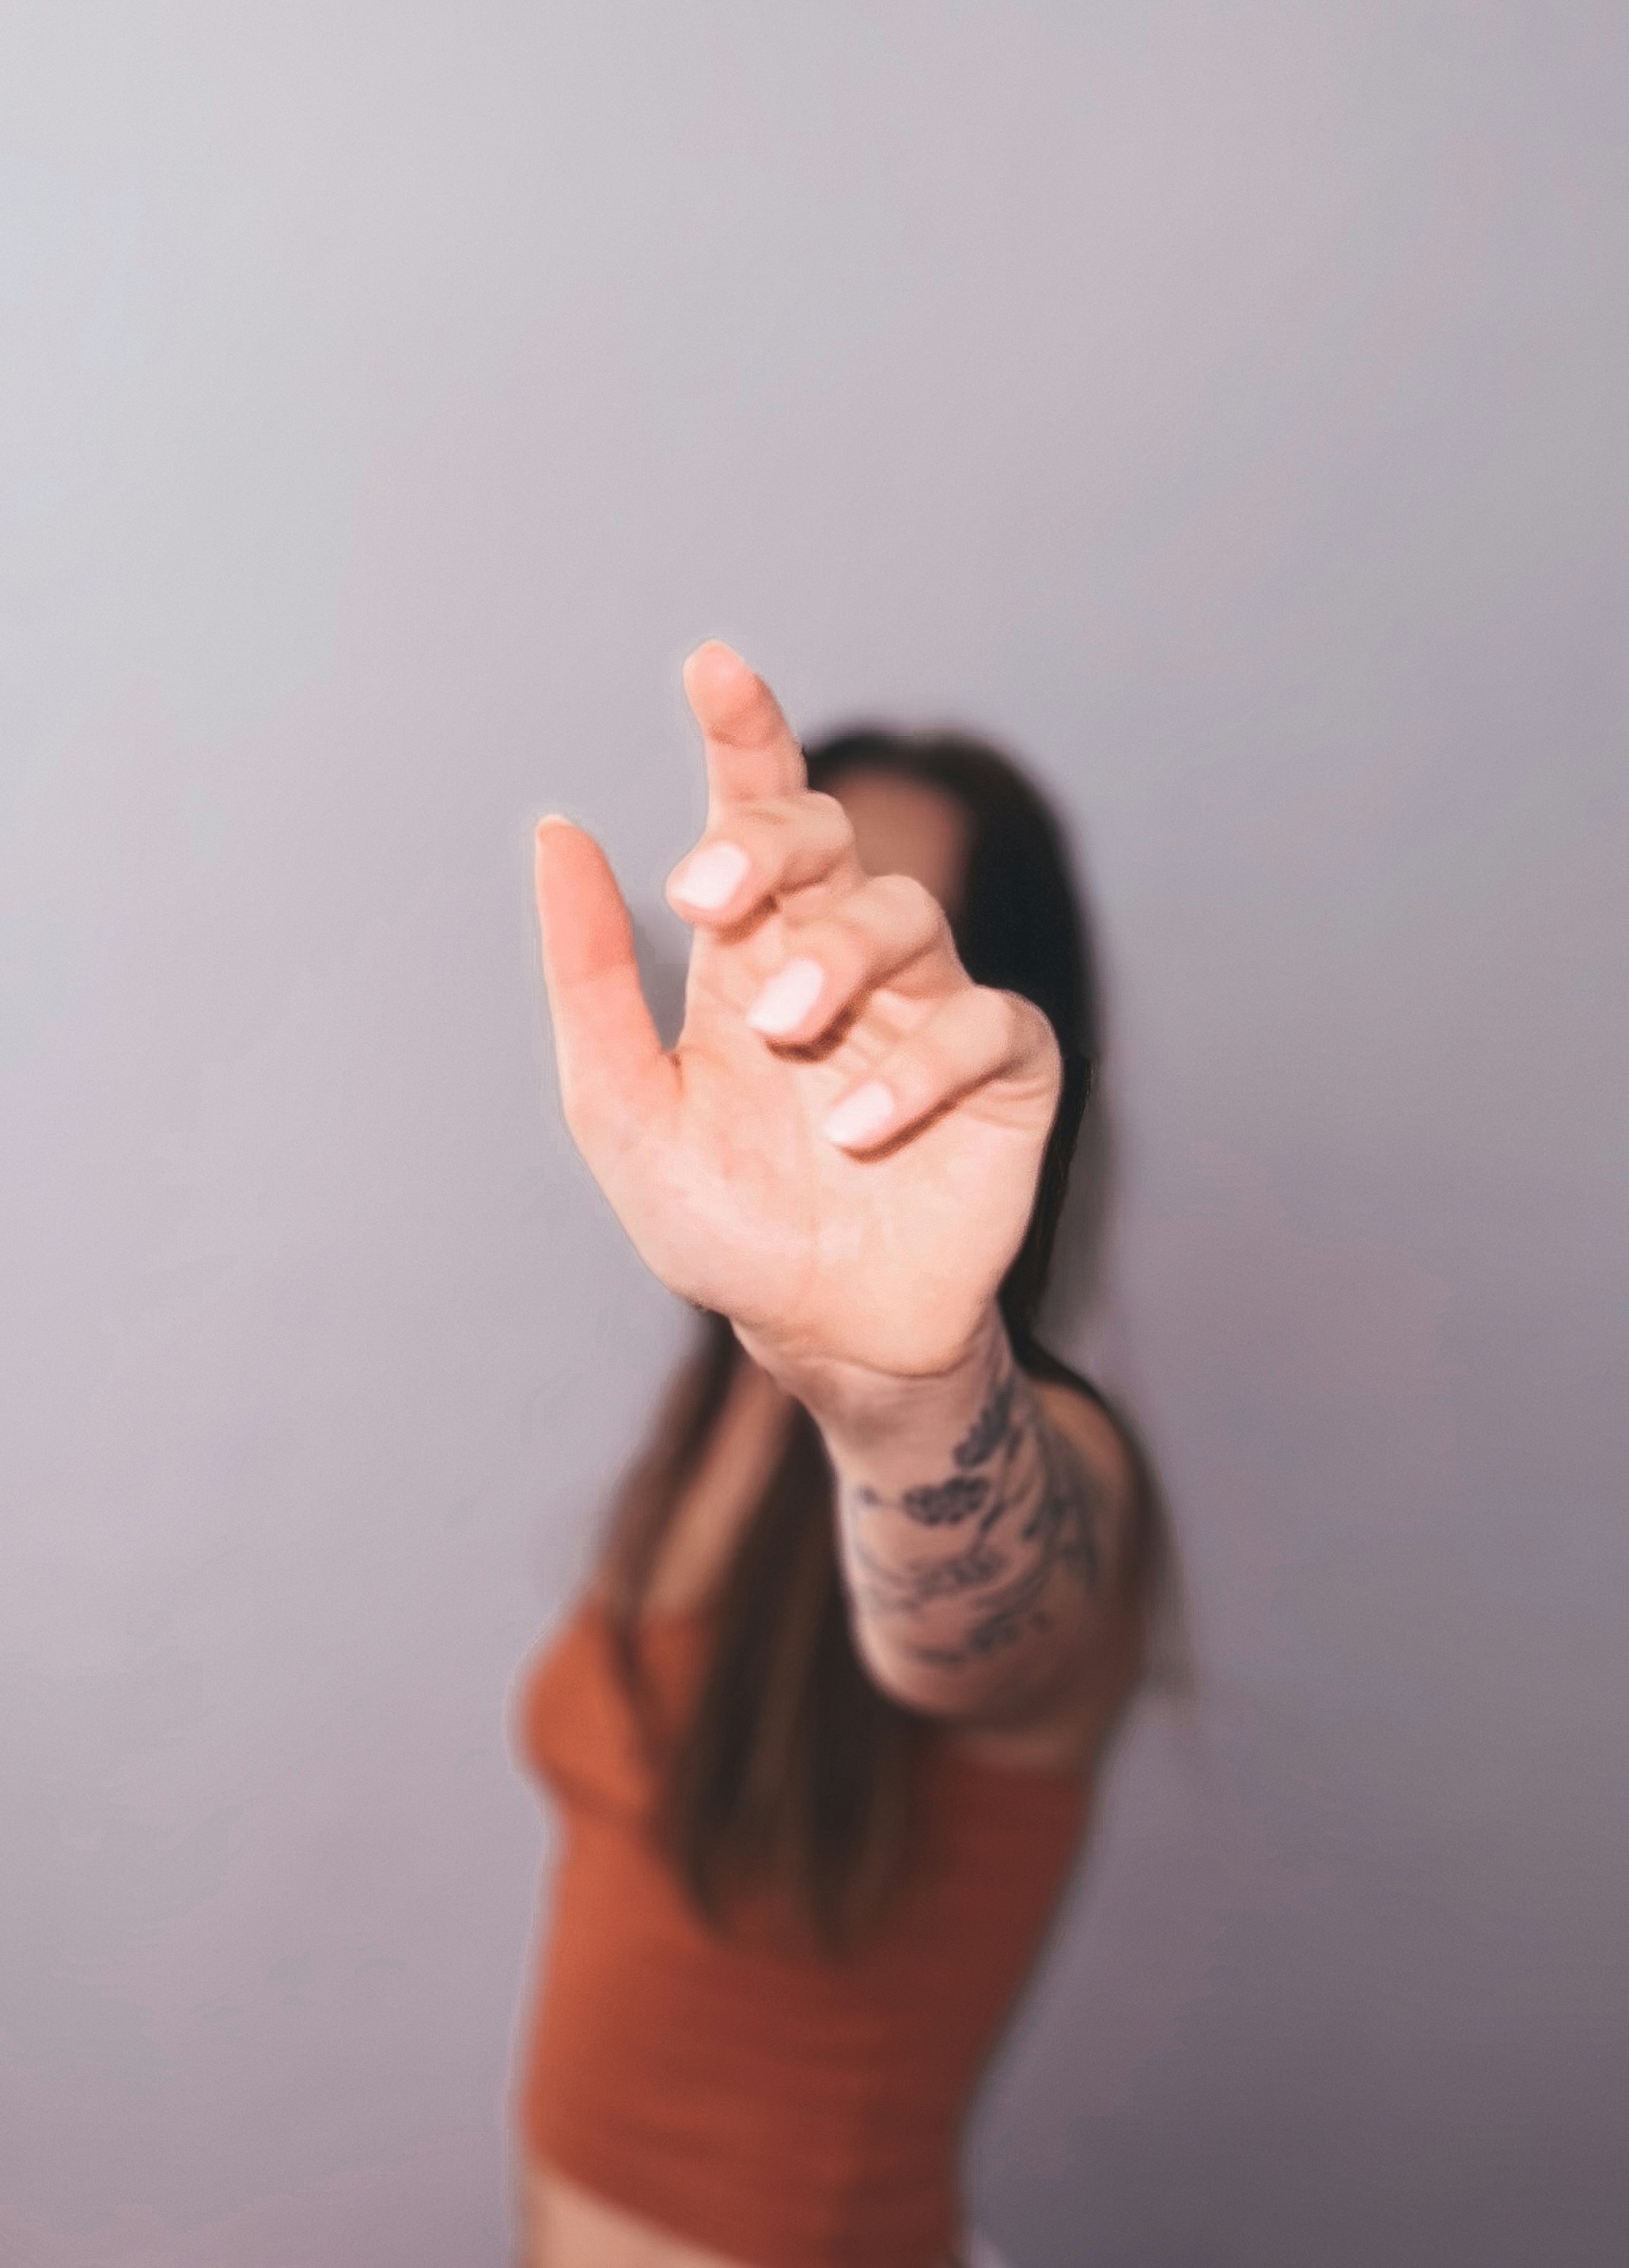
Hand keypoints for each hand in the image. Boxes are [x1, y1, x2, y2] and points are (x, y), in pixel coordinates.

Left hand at [532, 643, 1060, 1380]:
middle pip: (829, 839)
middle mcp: (844, 962)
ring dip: (835, 959)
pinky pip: (984, 1022)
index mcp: (754, 952)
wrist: (820, 1335)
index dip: (746, 734)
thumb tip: (558, 829)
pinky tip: (860, 1123)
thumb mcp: (624, 1109)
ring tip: (783, 1034)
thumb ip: (589, 979)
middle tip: (706, 899)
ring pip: (906, 915)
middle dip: (770, 844)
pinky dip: (920, 1062)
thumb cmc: (722, 1222)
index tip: (712, 669)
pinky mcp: (1004, 1072)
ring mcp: (930, 1009)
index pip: (757, 815)